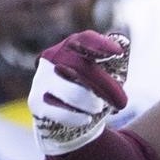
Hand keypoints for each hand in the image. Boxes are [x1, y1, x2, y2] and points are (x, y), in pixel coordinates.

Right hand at [30, 32, 131, 154]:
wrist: (68, 120)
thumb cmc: (92, 91)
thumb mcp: (108, 75)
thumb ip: (117, 61)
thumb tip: (123, 44)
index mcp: (71, 46)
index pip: (84, 39)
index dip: (100, 44)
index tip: (118, 53)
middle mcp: (52, 58)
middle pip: (82, 68)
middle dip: (106, 86)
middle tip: (122, 103)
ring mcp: (42, 80)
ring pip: (73, 93)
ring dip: (92, 104)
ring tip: (98, 108)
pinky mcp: (37, 103)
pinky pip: (62, 112)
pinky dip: (78, 117)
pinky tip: (87, 119)